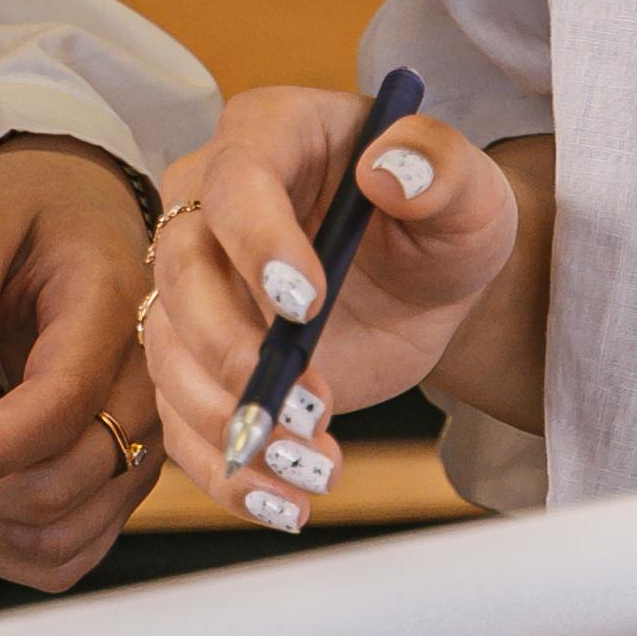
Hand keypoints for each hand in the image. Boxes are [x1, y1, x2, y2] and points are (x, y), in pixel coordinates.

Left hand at [0, 132, 158, 587]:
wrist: (74, 211)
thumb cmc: (17, 214)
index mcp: (110, 310)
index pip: (57, 410)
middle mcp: (147, 387)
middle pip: (60, 488)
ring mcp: (144, 439)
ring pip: (63, 538)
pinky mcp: (127, 475)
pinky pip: (71, 552)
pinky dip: (7, 546)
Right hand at [147, 86, 517, 528]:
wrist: (431, 287)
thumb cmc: (443, 220)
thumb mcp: (468, 189)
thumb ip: (440, 164)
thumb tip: (388, 169)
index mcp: (270, 133)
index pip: (237, 180)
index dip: (259, 242)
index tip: (307, 303)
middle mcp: (210, 203)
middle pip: (180, 268)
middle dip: (233, 347)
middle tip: (308, 402)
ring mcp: (196, 283)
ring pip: (168, 351)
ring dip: (230, 420)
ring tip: (312, 464)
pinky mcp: (200, 358)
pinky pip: (182, 417)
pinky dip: (226, 470)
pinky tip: (284, 502)